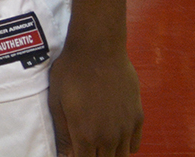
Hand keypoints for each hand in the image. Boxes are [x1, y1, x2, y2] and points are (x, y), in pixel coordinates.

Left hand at [48, 37, 142, 155]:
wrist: (98, 49)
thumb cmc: (71, 72)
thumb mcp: (57, 103)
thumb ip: (63, 134)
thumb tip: (63, 156)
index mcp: (86, 135)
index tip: (73, 151)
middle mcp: (109, 137)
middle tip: (84, 146)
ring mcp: (126, 128)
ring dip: (109, 154)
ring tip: (98, 144)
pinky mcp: (137, 117)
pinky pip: (134, 145)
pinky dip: (125, 147)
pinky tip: (114, 138)